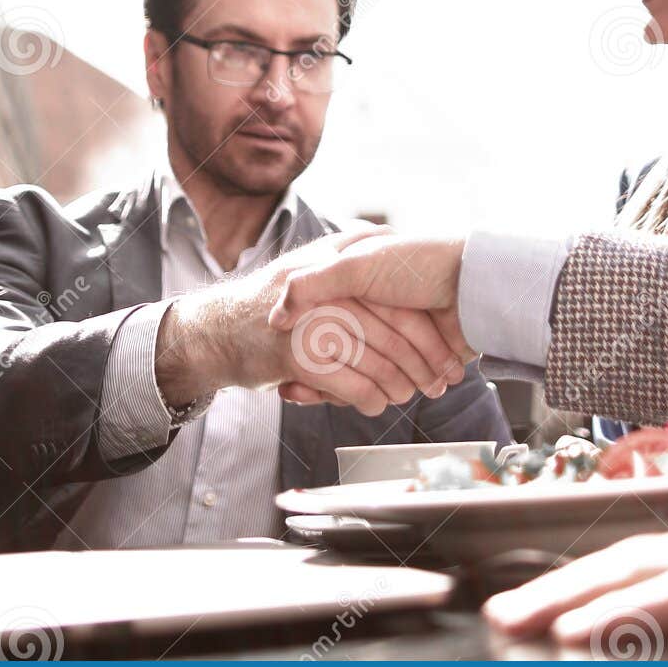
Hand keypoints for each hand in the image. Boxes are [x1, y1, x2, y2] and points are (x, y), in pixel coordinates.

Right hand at [156, 227, 466, 416]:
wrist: (216, 331)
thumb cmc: (273, 308)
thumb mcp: (316, 273)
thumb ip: (353, 271)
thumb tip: (402, 268)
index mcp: (341, 262)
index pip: (402, 302)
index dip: (430, 335)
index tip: (451, 356)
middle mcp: (330, 288)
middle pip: (397, 334)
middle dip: (424, 365)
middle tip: (441, 384)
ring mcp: (314, 321)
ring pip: (378, 363)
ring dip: (400, 387)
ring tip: (407, 396)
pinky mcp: (298, 354)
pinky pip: (352, 384)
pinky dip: (370, 399)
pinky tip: (375, 404)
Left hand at [482, 491, 667, 658]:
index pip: (658, 561)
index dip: (592, 580)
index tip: (541, 605)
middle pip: (633, 560)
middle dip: (560, 587)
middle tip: (498, 612)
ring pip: (647, 573)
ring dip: (572, 598)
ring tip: (513, 621)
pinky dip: (630, 615)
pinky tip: (582, 633)